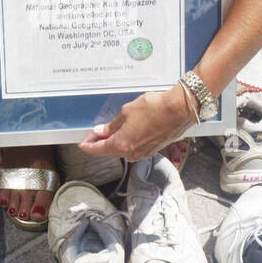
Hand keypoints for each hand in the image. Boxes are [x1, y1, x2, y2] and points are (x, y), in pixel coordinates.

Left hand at [78, 85, 196, 162]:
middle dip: (100, 143)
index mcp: (121, 145)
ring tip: (110, 132)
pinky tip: (127, 132)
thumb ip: (112, 125)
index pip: (98, 149)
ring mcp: (144, 152)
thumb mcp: (126, 112)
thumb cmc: (155, 109)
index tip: (82, 143)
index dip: (88, 146)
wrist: (179, 110)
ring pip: (123, 150)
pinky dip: (127, 142)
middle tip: (94, 135)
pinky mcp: (153, 149)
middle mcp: (132, 153)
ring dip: (115, 142)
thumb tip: (102, 131)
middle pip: (110, 151)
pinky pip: (135, 148)